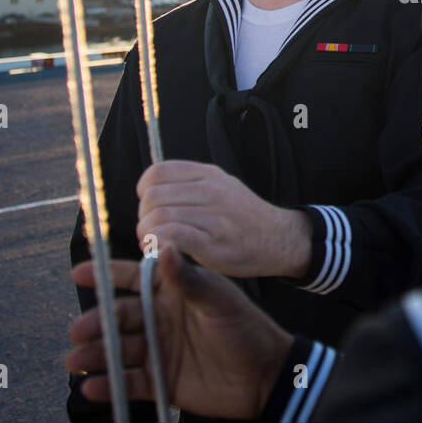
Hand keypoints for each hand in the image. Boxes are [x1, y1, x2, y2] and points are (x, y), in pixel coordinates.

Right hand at [67, 246, 293, 418]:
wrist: (266, 375)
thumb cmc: (246, 328)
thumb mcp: (218, 299)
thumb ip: (187, 278)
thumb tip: (163, 245)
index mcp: (172, 291)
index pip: (133, 279)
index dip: (106, 276)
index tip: (80, 272)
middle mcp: (159, 318)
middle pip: (119, 317)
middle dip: (96, 322)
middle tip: (78, 330)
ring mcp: (158, 349)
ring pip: (118, 350)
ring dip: (95, 354)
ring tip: (76, 360)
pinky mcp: (160, 380)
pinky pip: (128, 382)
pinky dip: (108, 385)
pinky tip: (93, 386)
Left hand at [135, 160, 312, 278]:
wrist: (278, 238)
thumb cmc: (244, 217)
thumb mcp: (223, 187)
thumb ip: (191, 185)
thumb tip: (152, 193)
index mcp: (209, 175)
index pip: (158, 172)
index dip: (144, 190)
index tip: (150, 206)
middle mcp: (211, 190)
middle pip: (154, 196)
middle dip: (144, 216)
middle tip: (150, 231)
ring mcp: (214, 215)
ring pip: (159, 216)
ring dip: (147, 233)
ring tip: (154, 243)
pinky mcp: (213, 241)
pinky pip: (172, 235)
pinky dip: (158, 243)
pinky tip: (162, 250)